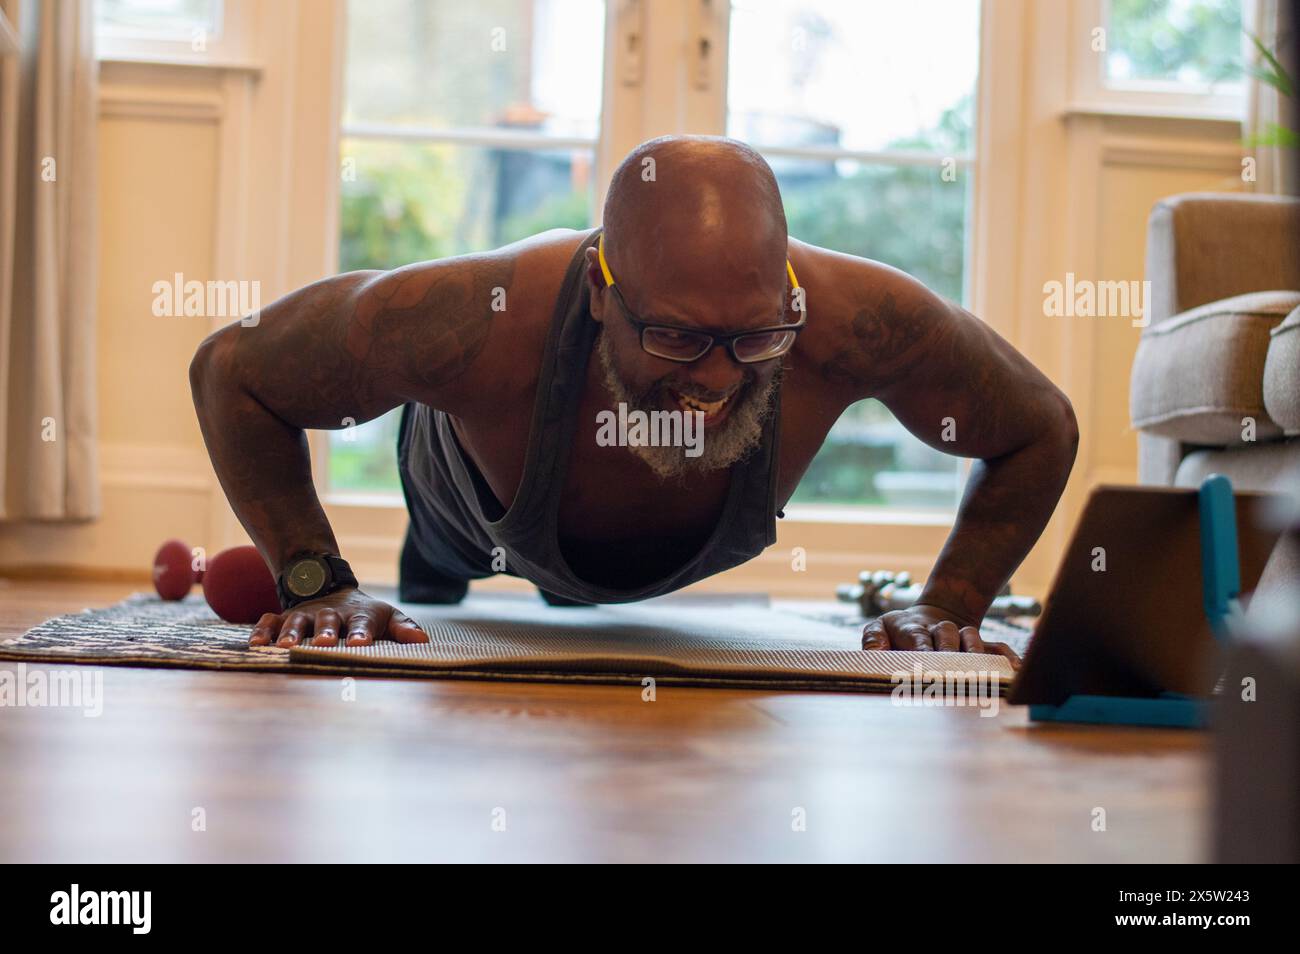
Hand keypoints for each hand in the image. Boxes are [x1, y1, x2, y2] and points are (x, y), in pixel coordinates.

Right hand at [249, 587, 428, 647]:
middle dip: (325, 632)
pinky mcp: (284, 618)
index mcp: (358, 615)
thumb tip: (423, 641)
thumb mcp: (386, 617)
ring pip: (296, 621)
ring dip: (291, 633)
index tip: (361, 644)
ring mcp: (305, 615)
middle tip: (323, 644)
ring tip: (286, 647)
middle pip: (327, 621)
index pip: (362, 623)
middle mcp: (330, 614)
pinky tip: (256, 644)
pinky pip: (269, 621)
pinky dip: (262, 631)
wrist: (333, 592)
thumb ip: (403, 628)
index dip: (362, 632)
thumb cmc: (365, 615)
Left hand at [861, 602, 1019, 668]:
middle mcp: (938, 630)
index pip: (917, 636)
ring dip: (974, 652)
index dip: (921, 647)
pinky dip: (1007, 657)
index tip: (924, 663)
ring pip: (971, 638)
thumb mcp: (879, 629)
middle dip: (949, 651)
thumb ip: (873, 640)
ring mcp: (960, 636)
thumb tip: (872, 655)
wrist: (928, 618)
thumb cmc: (897, 632)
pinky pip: (995, 649)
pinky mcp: (978, 646)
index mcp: (912, 627)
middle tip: (950, 670)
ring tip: (978, 670)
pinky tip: (1015, 670)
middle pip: (946, 634)